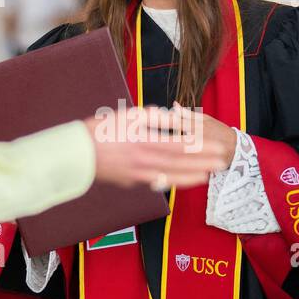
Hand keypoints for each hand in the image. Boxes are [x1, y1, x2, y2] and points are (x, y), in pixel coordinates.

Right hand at [83, 105, 228, 190]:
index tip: (217, 147)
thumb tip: (174, 119)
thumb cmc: (100, 130)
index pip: (180, 146)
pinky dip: (172, 181)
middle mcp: (144, 161)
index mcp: (145, 142)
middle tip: (221, 162)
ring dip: (191, 176)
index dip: (201, 147)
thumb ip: (154, 117)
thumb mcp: (129, 115)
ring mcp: (138, 175)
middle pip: (180, 163)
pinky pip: (157, 182)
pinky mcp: (131, 182)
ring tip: (207, 175)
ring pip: (170, 177)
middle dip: (202, 163)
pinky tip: (181, 181)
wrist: (76, 154)